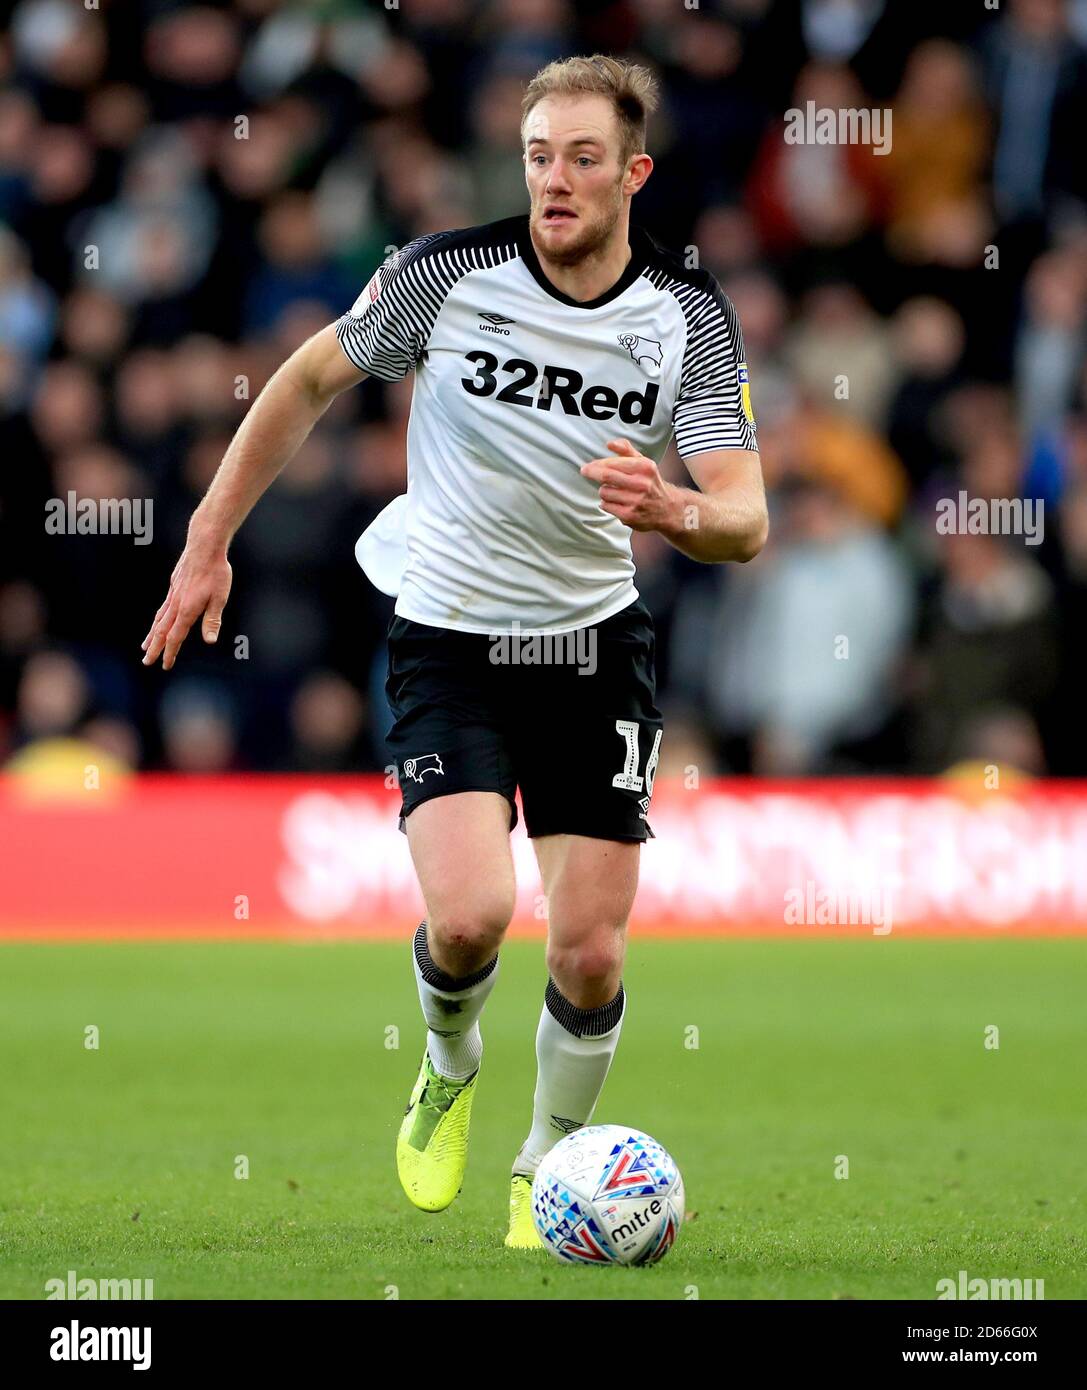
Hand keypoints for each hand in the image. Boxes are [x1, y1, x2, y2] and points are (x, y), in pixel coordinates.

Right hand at [141, 536, 231, 670]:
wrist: (204, 546)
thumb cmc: (216, 572)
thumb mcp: (220, 597)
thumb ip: (212, 620)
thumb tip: (209, 641)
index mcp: (187, 609)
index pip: (176, 636)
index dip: (170, 652)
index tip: (164, 665)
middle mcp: (176, 604)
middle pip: (162, 631)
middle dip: (154, 648)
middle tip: (146, 661)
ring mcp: (173, 594)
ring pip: (159, 619)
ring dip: (152, 635)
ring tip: (145, 645)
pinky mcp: (174, 586)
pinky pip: (162, 607)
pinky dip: (157, 619)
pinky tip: (158, 621)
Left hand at [580, 438, 677, 532]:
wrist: (667, 509)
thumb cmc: (650, 482)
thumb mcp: (643, 463)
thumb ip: (626, 450)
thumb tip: (610, 444)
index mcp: (645, 467)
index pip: (613, 463)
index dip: (597, 464)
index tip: (589, 465)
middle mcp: (642, 484)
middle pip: (606, 476)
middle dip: (591, 472)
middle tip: (585, 471)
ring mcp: (636, 501)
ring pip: (604, 492)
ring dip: (604, 490)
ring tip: (614, 491)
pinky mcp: (629, 516)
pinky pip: (605, 506)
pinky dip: (606, 503)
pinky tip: (616, 502)